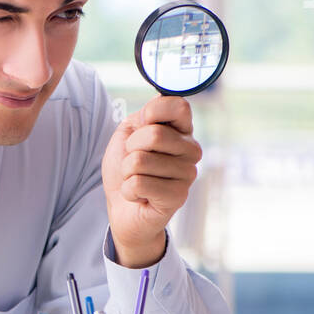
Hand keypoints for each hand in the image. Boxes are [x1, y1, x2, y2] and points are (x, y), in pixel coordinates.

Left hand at [101, 94, 202, 267]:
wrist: (123, 208)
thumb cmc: (126, 169)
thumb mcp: (127, 134)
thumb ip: (142, 117)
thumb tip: (155, 106)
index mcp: (181, 130)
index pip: (178, 105)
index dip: (151, 113)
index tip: (141, 126)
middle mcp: (191, 150)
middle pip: (153, 134)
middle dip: (130, 149)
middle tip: (133, 162)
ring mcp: (188, 174)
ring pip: (141, 161)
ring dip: (127, 172)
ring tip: (137, 179)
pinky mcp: (179, 196)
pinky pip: (139, 183)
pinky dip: (128, 189)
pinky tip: (139, 195)